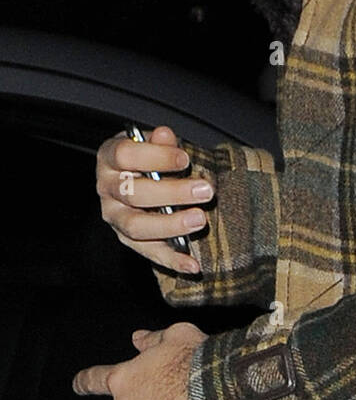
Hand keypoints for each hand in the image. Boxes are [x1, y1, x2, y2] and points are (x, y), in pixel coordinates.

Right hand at [96, 124, 212, 273]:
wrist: (142, 174)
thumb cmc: (151, 156)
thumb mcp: (156, 143)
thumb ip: (161, 142)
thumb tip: (164, 135)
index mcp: (110, 157)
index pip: (125, 155)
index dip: (156, 157)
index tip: (185, 159)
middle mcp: (107, 188)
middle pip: (133, 193)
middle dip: (172, 193)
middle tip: (204, 191)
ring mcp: (114, 216)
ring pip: (136, 226)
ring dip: (170, 226)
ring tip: (200, 220)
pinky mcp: (127, 239)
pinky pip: (148, 253)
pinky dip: (172, 260)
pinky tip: (193, 265)